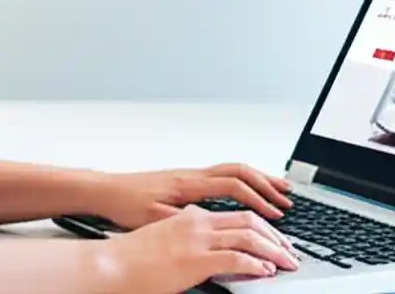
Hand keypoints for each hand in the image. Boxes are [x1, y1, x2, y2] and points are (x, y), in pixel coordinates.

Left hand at [92, 163, 294, 229]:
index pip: (233, 186)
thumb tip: (206, 225)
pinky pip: (223, 175)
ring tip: (278, 190)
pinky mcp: (187, 180)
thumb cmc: (125, 203)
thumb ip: (181, 220)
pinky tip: (248, 192)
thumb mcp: (153, 218)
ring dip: (258, 179)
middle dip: (267, 183)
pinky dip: (242, 181)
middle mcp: (193, 175)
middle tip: (288, 198)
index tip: (275, 216)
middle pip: (240, 171)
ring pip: (233, 169)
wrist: (106, 190)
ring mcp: (191, 175)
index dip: (258, 201)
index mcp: (188, 183)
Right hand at [98, 205, 299, 293]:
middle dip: (274, 235)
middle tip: (289, 250)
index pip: (237, 212)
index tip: (274, 236)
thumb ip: (186, 232)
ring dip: (273, 249)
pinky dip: (256, 263)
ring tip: (286, 261)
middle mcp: (198, 221)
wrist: (110, 264)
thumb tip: (203, 242)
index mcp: (191, 215)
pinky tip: (266, 270)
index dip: (261, 223)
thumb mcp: (163, 236)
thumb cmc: (130, 255)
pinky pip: (237, 258)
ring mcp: (198, 239)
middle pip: (249, 220)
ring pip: (249, 236)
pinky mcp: (196, 259)